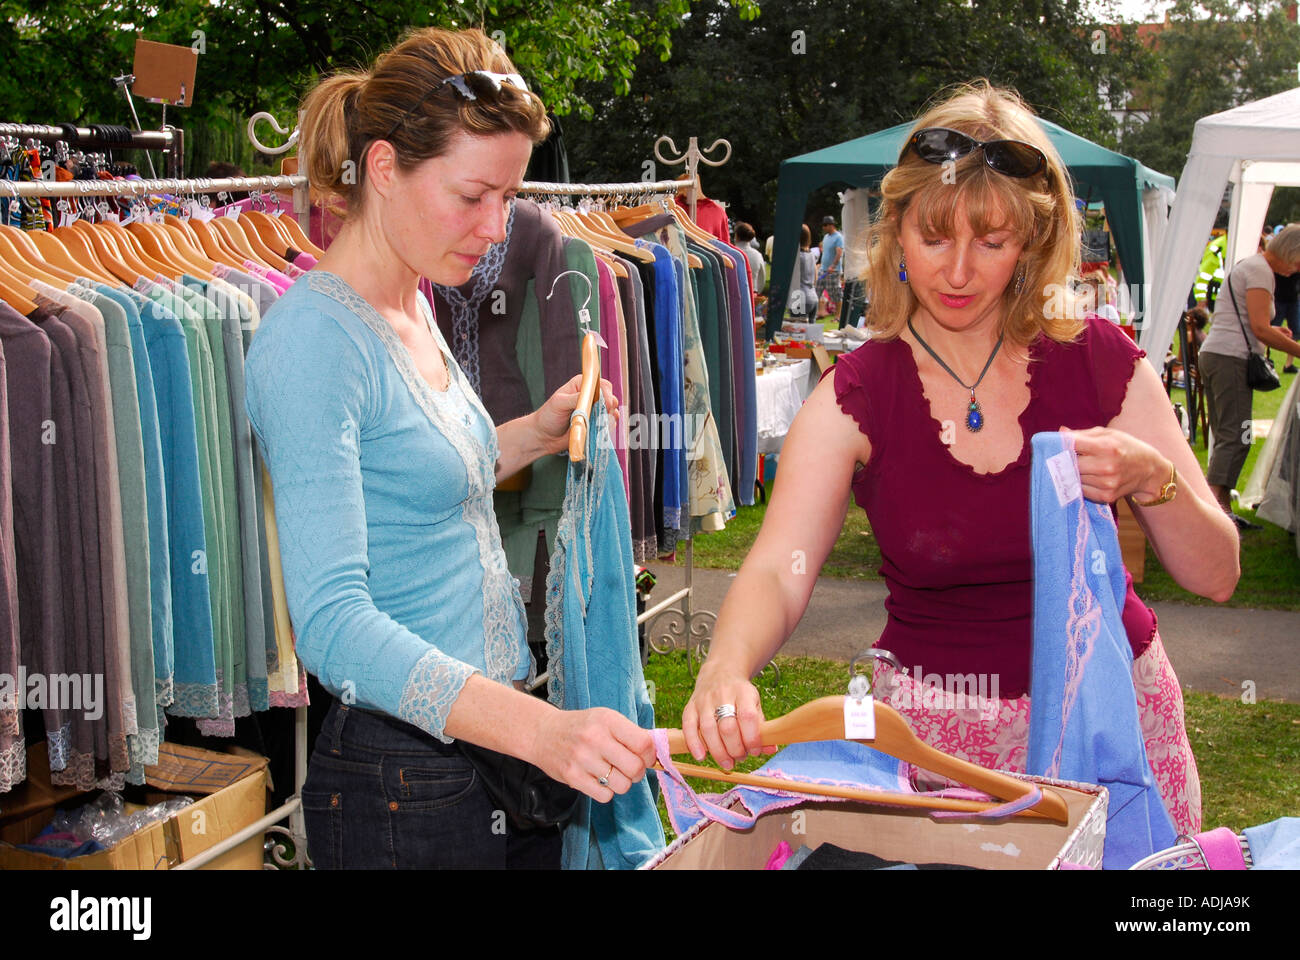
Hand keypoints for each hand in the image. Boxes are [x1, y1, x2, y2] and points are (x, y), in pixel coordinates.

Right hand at [531, 706, 654, 802]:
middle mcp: (595, 738)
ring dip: (622, 783)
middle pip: (635, 768)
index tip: (646, 757)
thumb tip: (656, 754)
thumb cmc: (581, 727)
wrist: (543, 733)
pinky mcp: (572, 777)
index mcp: (607, 720)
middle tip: (629, 768)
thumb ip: (629, 733)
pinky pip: (604, 796)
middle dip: (637, 772)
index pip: (643, 743)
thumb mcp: (605, 719)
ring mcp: (582, 759)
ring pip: (622, 785)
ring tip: (612, 774)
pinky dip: (606, 792)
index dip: (650, 755)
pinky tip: (598, 780)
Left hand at [534, 373, 619, 455]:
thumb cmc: (548, 416)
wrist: (544, 437)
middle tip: (603, 415)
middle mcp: (590, 397)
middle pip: (610, 397)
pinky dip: (608, 426)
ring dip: (609, 417)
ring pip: (611, 411)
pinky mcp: (595, 424)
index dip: (606, 394)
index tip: (606, 404)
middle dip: (609, 406)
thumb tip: (589, 397)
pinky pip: (608, 424)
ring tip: (599, 423)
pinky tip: (601, 429)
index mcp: (581, 385)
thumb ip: (574, 398)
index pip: (601, 385)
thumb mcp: (559, 403)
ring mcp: (593, 411)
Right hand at [680, 663, 768, 770]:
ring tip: (727, 764)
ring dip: (718, 752)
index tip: (755, 751)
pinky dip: (694, 744)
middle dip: (735, 749)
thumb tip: (771, 749)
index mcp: (743, 692)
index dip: (752, 738)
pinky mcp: (691, 706)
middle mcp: (722, 694)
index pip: (747, 717)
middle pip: (727, 727)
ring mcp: (704, 700)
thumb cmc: (741, 696)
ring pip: (708, 729)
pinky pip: (688, 726)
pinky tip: (701, 757)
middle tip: (740, 758)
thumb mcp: (755, 704)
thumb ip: (761, 727)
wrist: (720, 673)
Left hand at [1060, 426, 1167, 503]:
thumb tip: (1060, 432)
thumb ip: (1082, 434)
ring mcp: (1106, 484)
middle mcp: (1107, 466)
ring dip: (1071, 473)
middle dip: (1064, 460)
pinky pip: (1081, 490)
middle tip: (1064, 456)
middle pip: (1070, 464)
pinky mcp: (1105, 497)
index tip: (1056, 444)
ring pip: (1073, 478)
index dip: (1061, 444)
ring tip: (1079, 466)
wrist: (1149, 470)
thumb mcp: (1108, 434)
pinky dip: (1079, 484)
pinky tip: (1087, 477)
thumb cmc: (1126, 447)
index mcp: (1107, 447)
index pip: (1073, 444)